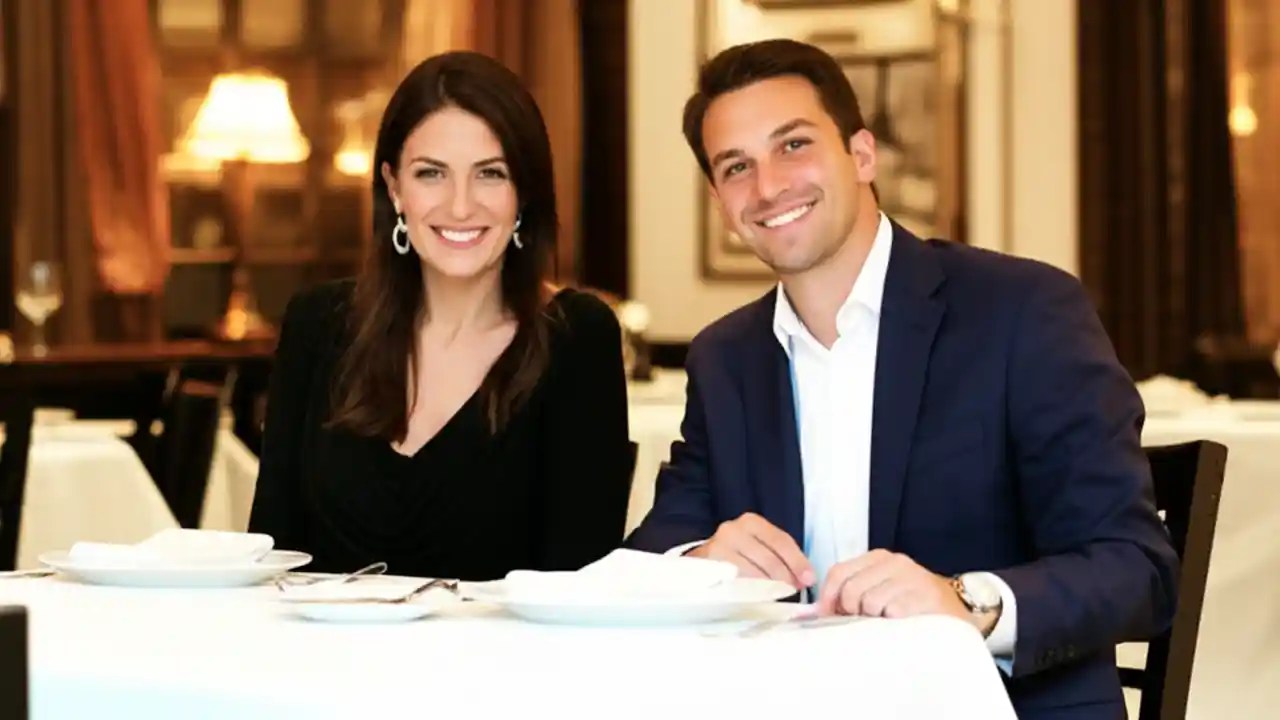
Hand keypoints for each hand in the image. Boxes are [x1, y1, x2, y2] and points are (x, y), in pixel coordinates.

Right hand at [687, 512, 814, 588]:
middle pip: (768, 558)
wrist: (702, 562)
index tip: (809, 579)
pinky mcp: (708, 567)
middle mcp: (733, 530)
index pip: (780, 540)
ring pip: (753, 572)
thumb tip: (804, 579)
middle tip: (794, 592)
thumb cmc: (738, 555)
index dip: (797, 561)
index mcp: (751, 522)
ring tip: (778, 597)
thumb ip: (780, 558)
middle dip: (786, 578)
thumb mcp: (759, 547)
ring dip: (769, 588)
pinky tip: (757, 599)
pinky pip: (735, 583)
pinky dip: (749, 593)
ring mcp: (718, 548)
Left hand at [817, 550, 986, 630]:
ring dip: (874, 620)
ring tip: (888, 624)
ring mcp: (912, 578)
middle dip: (852, 613)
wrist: (959, 611)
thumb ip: (851, 595)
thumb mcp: (882, 591)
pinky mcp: (926, 596)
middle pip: (851, 590)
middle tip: (865, 624)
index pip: (839, 572)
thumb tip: (815, 613)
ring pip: (870, 602)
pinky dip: (892, 625)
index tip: (829, 617)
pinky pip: (893, 613)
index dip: (828, 598)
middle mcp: (895, 563)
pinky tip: (902, 626)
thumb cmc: (913, 604)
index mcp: (879, 559)